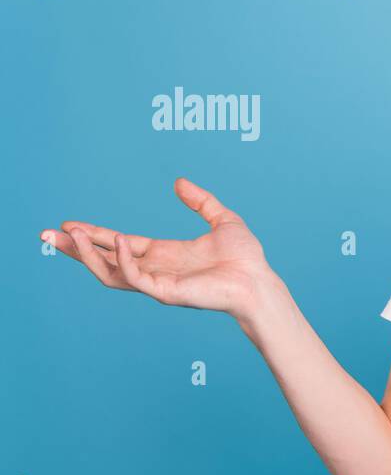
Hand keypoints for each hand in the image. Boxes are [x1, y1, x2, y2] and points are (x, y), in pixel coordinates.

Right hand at [40, 177, 275, 321]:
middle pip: (104, 260)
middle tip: (47, 235)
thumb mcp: (221, 219)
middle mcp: (155, 269)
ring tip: (69, 237)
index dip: (94, 234)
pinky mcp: (165, 293)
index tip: (70, 224)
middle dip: (74, 249)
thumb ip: (200, 200)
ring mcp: (157, 283)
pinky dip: (122, 259)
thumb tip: (178, 182)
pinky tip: (118, 240)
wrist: (259, 281)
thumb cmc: (246, 257)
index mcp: (163, 254)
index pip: (118, 244)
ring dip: (87, 255)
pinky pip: (134, 277)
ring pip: (109, 272)